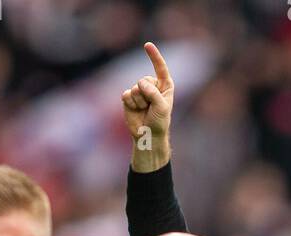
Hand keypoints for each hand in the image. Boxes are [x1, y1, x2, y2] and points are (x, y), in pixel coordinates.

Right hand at [122, 42, 173, 171]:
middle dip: (146, 95)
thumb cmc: (159, 122)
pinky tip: (135, 110)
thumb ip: (153, 94)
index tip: (147, 45)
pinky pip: (126, 95)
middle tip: (149, 107)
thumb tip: (140, 83)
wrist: (147, 135)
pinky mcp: (129, 98)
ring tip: (144, 110)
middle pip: (143, 80)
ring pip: (134, 89)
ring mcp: (139, 91)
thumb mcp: (162, 107)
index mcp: (164, 85)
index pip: (160, 67)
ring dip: (139, 102)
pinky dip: (130, 103)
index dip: (154, 56)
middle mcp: (152, 86)